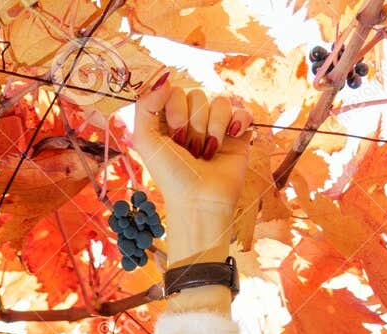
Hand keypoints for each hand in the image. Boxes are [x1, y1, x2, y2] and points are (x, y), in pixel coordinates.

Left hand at [133, 68, 252, 246]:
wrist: (200, 202)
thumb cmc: (172, 177)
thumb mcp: (145, 141)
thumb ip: (144, 105)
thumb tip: (165, 78)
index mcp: (169, 120)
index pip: (175, 90)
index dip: (176, 111)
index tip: (175, 137)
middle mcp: (192, 121)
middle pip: (197, 94)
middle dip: (194, 123)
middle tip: (190, 150)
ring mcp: (216, 126)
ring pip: (219, 101)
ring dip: (213, 128)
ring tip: (208, 152)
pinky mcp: (238, 134)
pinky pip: (242, 109)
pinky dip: (238, 121)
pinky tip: (232, 137)